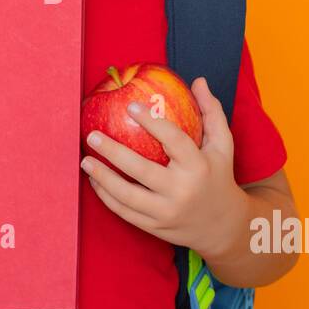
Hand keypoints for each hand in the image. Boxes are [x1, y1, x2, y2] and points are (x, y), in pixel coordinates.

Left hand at [80, 76, 244, 256]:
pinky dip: (106, 196)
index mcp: (198, 166)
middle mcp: (182, 191)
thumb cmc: (218, 176)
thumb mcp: (223, 145)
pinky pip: (125, 212)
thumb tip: (198, 81)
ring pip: (127, 195)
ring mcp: (166, 212)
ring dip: (102, 177)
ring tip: (85, 160)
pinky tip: (95, 180)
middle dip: (113, 151)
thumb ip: (212, 112)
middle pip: (141, 170)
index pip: (173, 140)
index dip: (151, 121)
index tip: (130, 105)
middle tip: (92, 135)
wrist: (223, 226)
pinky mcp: (155, 227)